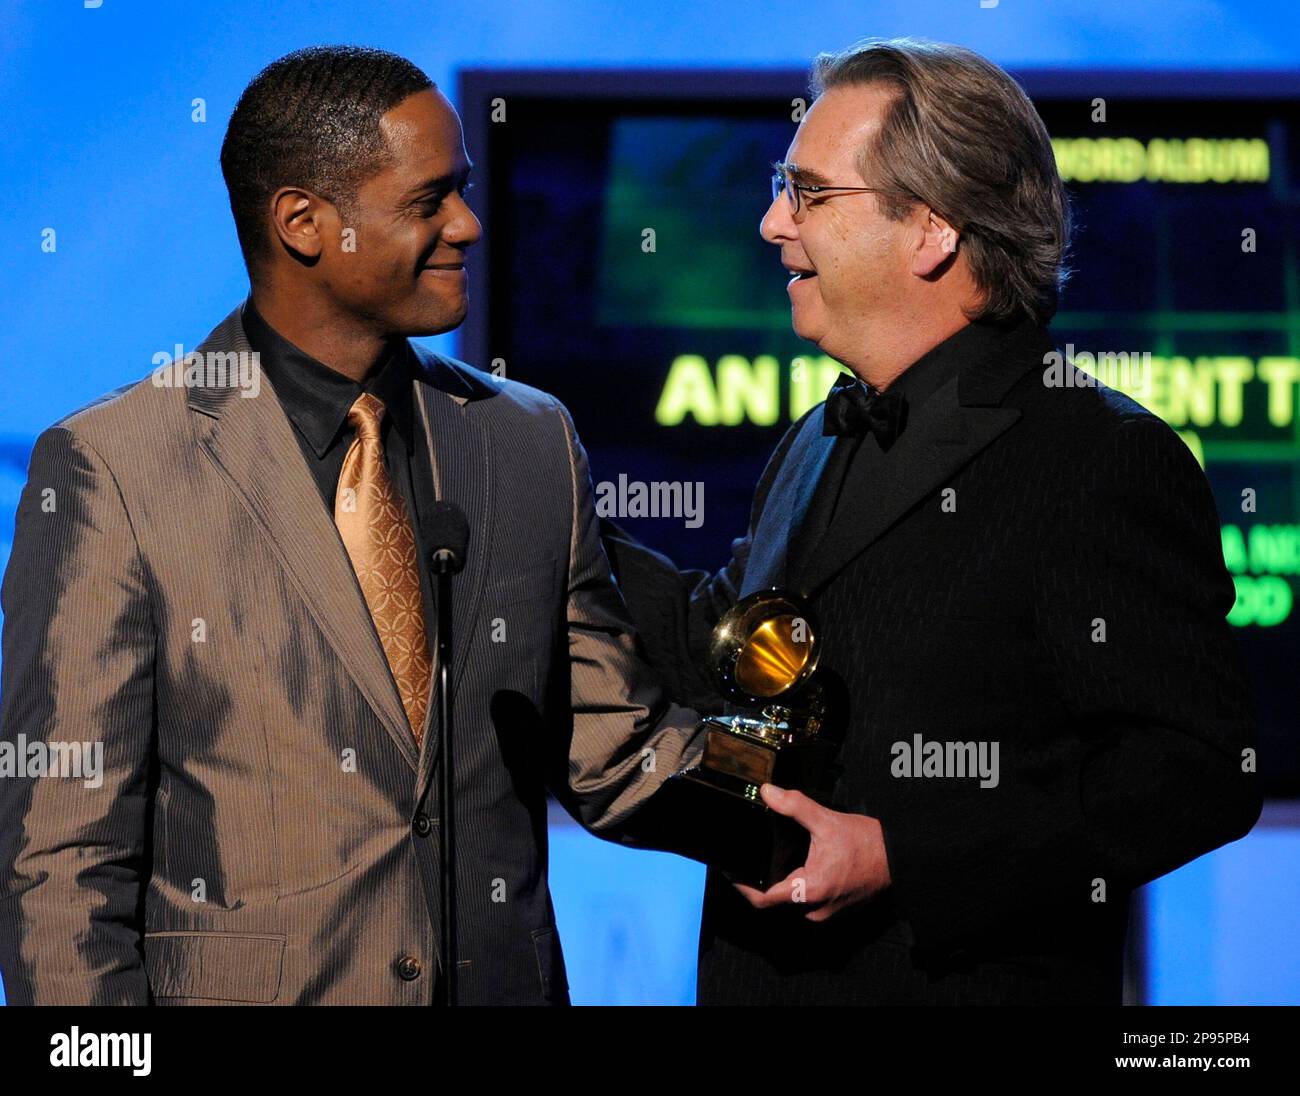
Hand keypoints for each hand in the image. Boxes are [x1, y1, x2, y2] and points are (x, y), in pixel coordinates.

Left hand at [732, 784, 891, 921]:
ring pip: (791, 898)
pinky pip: (807, 899)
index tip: (730, 869)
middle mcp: (815, 909)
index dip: (741, 885)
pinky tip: (801, 860)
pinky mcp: (834, 908)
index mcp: (809, 890)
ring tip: (778, 853)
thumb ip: (794, 806)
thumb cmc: (868, 844)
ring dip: (782, 878)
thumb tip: (767, 792)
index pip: (762, 899)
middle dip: (763, 877)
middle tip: (753, 853)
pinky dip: (798, 881)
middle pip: (775, 898)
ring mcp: (825, 912)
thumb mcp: (827, 821)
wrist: (900, 859)